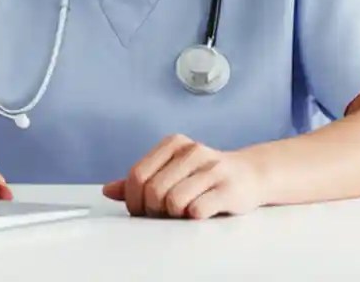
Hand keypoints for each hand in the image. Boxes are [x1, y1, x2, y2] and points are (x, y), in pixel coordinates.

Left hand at [102, 134, 261, 219]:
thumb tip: (108, 190)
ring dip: (174, 215)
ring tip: (184, 211)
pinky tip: (201, 211)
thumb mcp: (171, 171)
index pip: (137, 175)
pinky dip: (193, 217)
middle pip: (153, 191)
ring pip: (173, 202)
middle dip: (153, 210)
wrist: (251, 174)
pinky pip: (197, 210)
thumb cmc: (206, 175)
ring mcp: (212, 168)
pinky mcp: (228, 188)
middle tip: (164, 213)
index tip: (142, 209)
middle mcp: (192, 151)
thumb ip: (142, 180)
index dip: (133, 199)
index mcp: (174, 144)